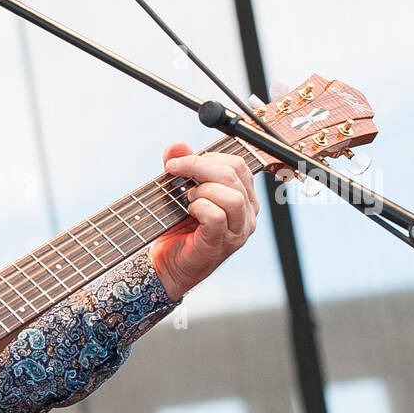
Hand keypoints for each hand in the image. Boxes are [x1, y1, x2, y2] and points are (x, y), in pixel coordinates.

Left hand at [148, 142, 259, 301]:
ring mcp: (238, 230)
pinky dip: (199, 207)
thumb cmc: (177, 231)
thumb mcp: (179, 192)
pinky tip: (189, 211)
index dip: (207, 156)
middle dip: (199, 166)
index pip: (237, 164)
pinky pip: (217, 216)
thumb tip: (177, 145)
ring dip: (202, 189)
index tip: (178, 162)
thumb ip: (182, 168)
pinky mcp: (222, 243)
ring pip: (231, 195)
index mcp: (244, 197)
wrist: (166, 266)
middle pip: (234, 174)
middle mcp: (247, 213)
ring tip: (186, 198)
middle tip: (173, 170)